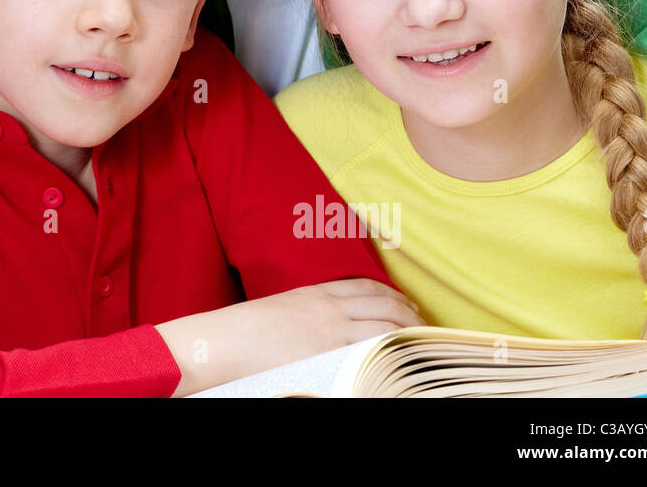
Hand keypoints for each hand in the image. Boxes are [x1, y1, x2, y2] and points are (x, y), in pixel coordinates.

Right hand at [156, 278, 422, 395]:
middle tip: (422, 324)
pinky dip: (388, 352)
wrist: (224, 343)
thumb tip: (329, 326)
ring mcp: (331, 333)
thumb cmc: (245, 331)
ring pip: (384, 328)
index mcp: (315, 293)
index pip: (367, 287)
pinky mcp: (329, 357)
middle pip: (383, 306)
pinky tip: (396, 357)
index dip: (392, 295)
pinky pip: (370, 351)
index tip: (406, 303)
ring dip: (406, 334)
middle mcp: (329, 309)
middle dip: (407, 315)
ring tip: (417, 342)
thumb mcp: (282, 308)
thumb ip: (309, 310)